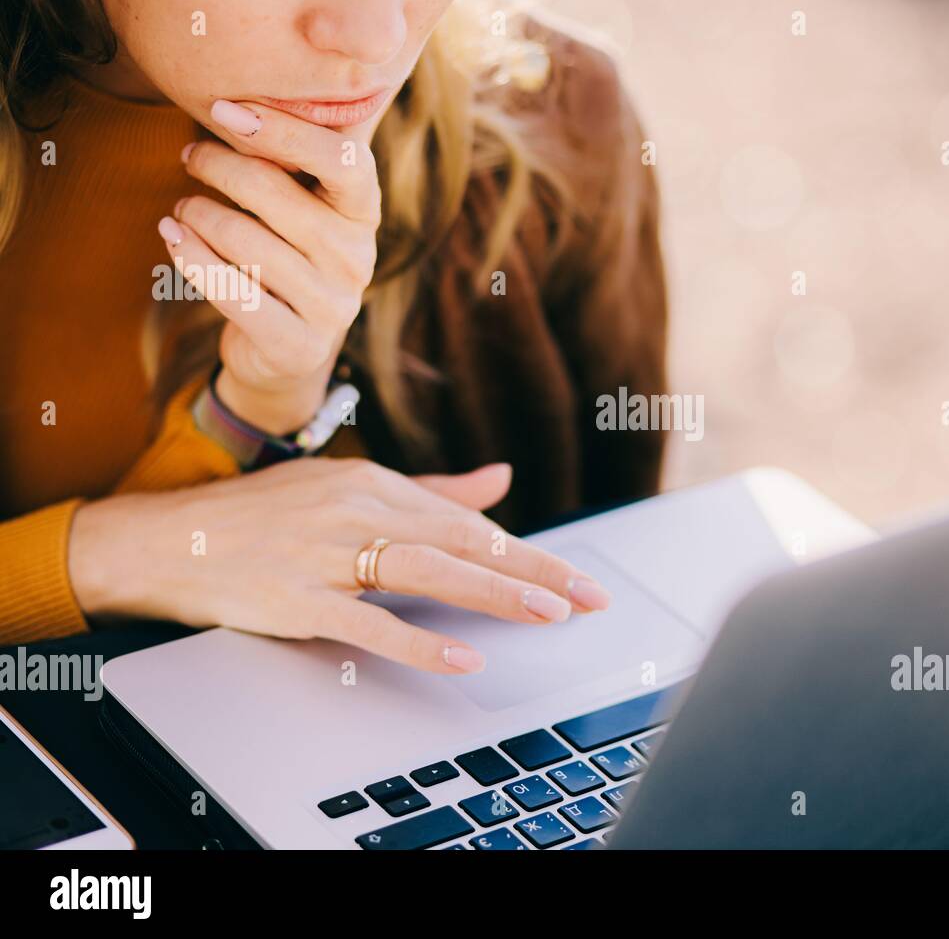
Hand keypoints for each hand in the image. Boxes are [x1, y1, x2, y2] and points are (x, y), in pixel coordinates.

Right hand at [67, 460, 612, 672]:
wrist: (173, 538)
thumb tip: (501, 480)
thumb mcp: (350, 488)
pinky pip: (368, 622)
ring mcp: (328, 554)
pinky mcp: (299, 598)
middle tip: (588, 596)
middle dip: (532, 570)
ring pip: (428, 573)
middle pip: (462, 544)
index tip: (576, 577)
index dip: (527, 552)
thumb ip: (432, 490)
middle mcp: (359, 512)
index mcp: (376, 485)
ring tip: (547, 613)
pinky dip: (417, 642)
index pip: (469, 525)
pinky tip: (461, 657)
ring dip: (494, 593)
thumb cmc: (265, 515)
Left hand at [158, 99, 382, 433]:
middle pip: (276, 195)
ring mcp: (332, 307)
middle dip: (218, 166)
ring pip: (245, 242)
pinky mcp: (297, 345)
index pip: (344, 162)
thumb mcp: (304, 207)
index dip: (284, 131)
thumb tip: (233, 103)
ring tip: (181, 208)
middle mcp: (357, 260)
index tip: (225, 110)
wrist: (290, 351)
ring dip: (197, 215)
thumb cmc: (288, 256)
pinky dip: (190, 257)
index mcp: (364, 215)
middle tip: (189, 156)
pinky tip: (172, 237)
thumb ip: (289, 162)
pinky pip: (231, 292)